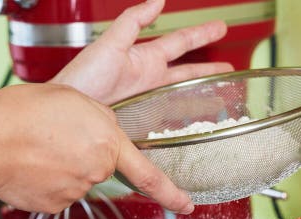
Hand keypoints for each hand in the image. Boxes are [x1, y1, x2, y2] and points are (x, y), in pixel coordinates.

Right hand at [0, 83, 192, 213]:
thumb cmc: (22, 114)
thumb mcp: (73, 100)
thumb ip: (96, 121)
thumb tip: (96, 139)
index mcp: (106, 141)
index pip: (148, 175)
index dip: (171, 193)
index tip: (185, 205)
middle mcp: (96, 170)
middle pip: (96, 165)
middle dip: (79, 155)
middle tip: (51, 138)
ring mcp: (75, 191)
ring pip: (74, 179)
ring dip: (60, 167)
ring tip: (34, 149)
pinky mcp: (54, 206)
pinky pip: (55, 193)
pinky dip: (44, 182)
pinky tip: (28, 167)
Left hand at [52, 0, 231, 104]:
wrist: (69, 110)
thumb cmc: (81, 77)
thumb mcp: (109, 43)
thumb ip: (133, 21)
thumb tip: (157, 0)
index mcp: (144, 58)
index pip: (180, 43)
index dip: (201, 35)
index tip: (221, 28)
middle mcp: (149, 79)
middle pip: (188, 71)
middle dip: (209, 68)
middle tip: (231, 67)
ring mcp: (148, 102)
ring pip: (183, 96)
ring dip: (203, 96)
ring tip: (224, 97)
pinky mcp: (145, 122)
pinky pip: (170, 121)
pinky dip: (185, 121)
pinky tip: (197, 124)